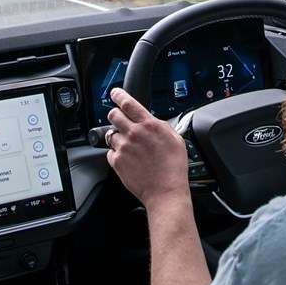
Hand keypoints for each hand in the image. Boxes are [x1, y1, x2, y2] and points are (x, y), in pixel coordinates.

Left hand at [105, 88, 189, 208]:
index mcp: (149, 125)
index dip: (119, 95)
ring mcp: (123, 147)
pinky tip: (129, 160)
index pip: (128, 103)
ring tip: (129, 147)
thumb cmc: (173, 168)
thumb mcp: (175, 139)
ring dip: (117, 137)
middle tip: (120, 120)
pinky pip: (110, 152)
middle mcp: (134, 133)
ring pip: (111, 134)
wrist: (165, 191)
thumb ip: (160, 126)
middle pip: (113, 115)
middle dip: (115, 115)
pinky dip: (117, 154)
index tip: (115, 93)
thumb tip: (152, 121)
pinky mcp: (117, 161)